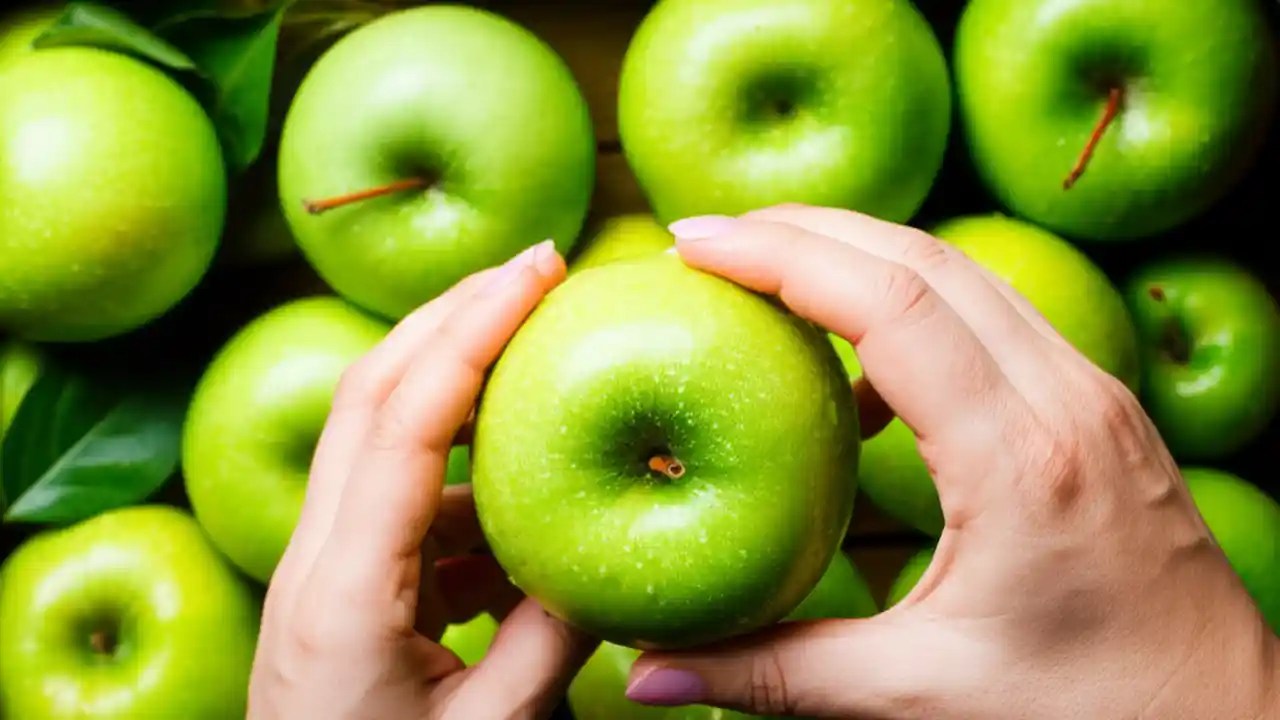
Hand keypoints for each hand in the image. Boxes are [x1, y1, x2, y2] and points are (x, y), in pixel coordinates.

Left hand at [247, 240, 596, 719]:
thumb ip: (551, 638)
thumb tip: (609, 552)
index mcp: (346, 590)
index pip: (405, 420)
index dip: (470, 332)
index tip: (536, 273)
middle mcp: (316, 560)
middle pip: (372, 394)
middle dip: (453, 315)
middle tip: (538, 266)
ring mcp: (320, 569)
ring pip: (381, 436)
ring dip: (459, 385)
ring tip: (541, 354)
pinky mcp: (342, 586)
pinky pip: (403, 501)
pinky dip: (466, 475)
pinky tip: (524, 491)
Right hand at [622, 206, 1279, 718]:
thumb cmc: (1090, 713)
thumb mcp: (921, 695)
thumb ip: (776, 676)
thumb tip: (648, 674)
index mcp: (1021, 461)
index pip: (892, 303)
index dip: (782, 256)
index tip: (693, 244)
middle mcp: (1069, 399)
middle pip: (925, 255)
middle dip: (805, 228)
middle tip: (707, 238)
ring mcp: (1094, 391)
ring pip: (965, 270)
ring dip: (860, 251)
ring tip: (768, 268)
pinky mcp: (1098, 404)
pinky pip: (993, 312)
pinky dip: (911, 299)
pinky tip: (862, 362)